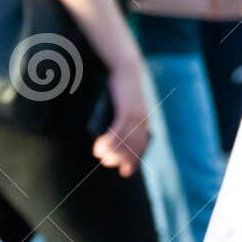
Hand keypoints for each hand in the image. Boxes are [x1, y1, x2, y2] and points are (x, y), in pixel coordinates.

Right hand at [93, 61, 151, 175]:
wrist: (126, 69)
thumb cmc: (120, 89)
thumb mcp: (122, 107)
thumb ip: (119, 122)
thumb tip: (108, 141)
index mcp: (144, 122)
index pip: (141, 147)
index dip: (134, 162)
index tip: (125, 173)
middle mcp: (142, 121)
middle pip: (132, 147)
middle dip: (120, 159)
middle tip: (106, 162)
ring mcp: (135, 116)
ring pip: (123, 141)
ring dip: (110, 151)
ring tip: (99, 154)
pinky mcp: (126, 110)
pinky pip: (117, 132)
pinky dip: (107, 141)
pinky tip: (98, 146)